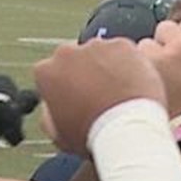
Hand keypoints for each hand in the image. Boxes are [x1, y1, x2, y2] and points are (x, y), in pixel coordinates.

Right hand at [32, 38, 165, 155]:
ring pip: (100, 52)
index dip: (63, 88)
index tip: (75, 99)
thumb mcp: (58, 134)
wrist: (128, 130)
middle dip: (84, 72)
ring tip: (119, 93)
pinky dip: (129, 62)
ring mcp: (97, 46)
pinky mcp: (123, 45)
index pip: (50, 73)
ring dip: (106, 66)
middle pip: (74, 58)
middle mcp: (68, 53)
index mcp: (47, 72)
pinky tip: (133, 83)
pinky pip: (124, 51)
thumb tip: (49, 107)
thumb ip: (48, 115)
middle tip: (100, 95)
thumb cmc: (93, 135)